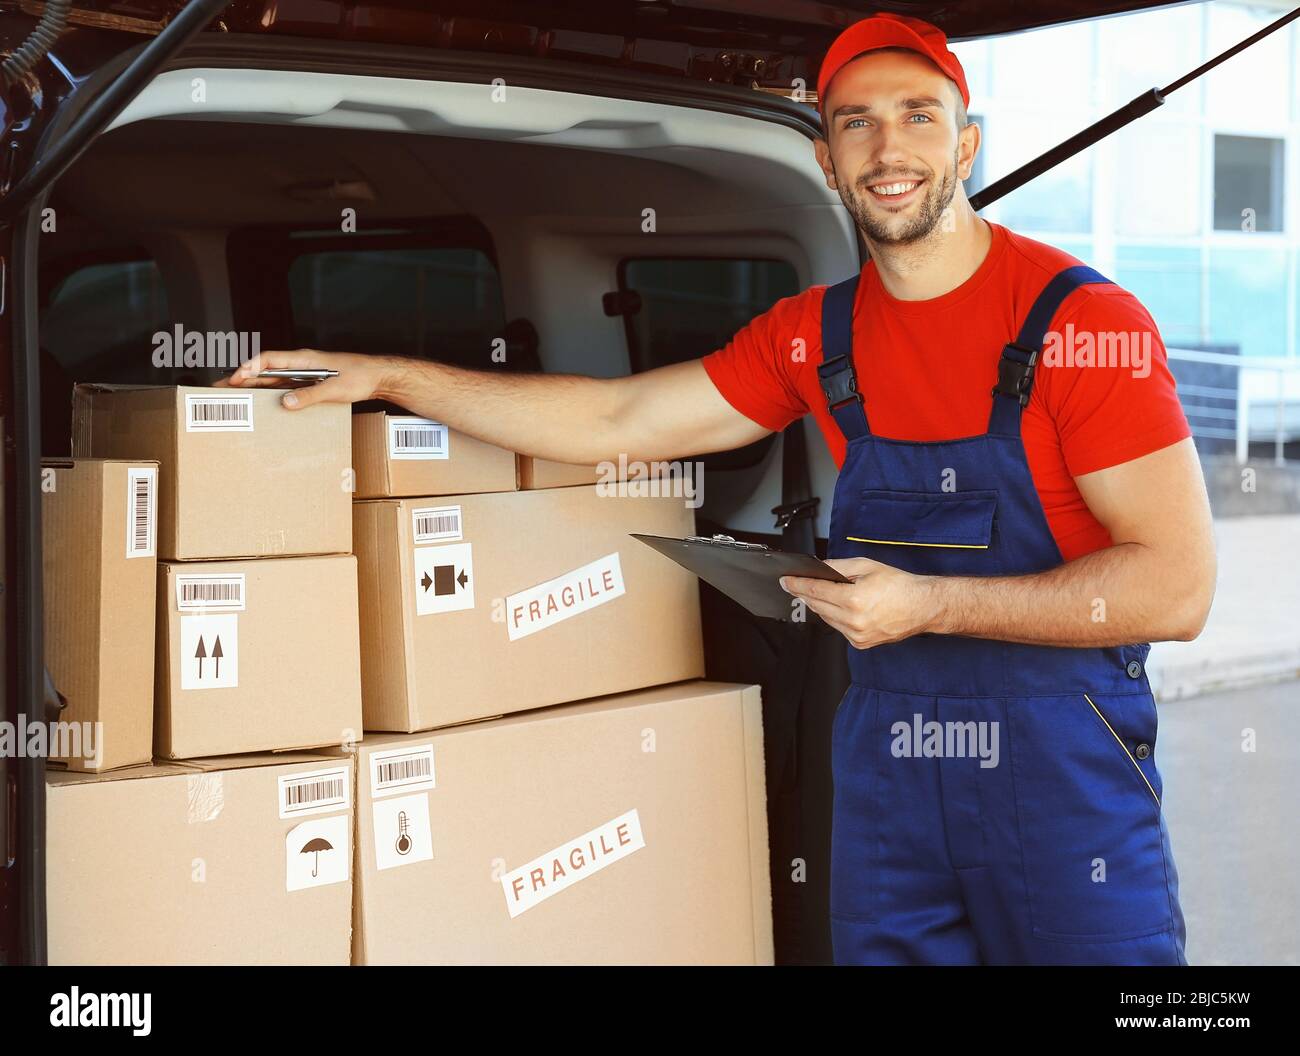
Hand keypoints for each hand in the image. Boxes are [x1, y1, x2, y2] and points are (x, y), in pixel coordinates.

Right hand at [215, 349, 400, 409]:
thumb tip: (286, 402)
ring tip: (232, 398)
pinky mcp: (311, 383)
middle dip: (241, 380)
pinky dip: (271, 395)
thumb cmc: (360, 377)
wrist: (379, 377)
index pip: (269, 359)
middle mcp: (301, 364)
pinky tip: (262, 406)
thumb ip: (310, 395)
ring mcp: (305, 374)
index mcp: (304, 359)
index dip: (249, 368)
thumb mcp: (335, 389)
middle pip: (265, 370)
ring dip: (253, 388)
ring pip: (272, 380)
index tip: (234, 379)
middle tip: (219, 390)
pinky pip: (285, 388)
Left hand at [779, 557, 937, 649]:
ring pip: (826, 619)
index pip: (815, 591)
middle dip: (805, 594)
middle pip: (817, 606)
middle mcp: (853, 620)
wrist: (922, 607)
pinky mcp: (861, 643)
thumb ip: (839, 567)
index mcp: (854, 599)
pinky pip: (839, 628)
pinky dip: (835, 617)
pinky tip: (840, 607)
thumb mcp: (867, 566)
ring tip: (820, 593)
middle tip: (796, 585)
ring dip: (820, 606)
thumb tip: (819, 567)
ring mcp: (857, 635)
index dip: (798, 584)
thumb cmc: (900, 585)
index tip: (786, 581)